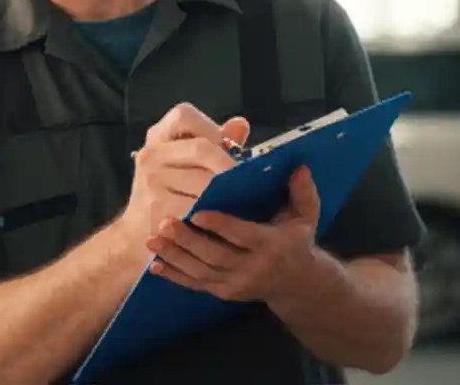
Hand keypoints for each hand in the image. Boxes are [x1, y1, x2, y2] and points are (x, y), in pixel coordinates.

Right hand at [116, 103, 249, 252]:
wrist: (135, 233)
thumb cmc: (167, 192)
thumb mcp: (184, 162)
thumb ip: (215, 142)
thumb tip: (240, 124)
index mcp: (158, 137)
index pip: (184, 116)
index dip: (211, 128)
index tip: (226, 146)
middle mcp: (151, 154)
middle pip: (201, 148)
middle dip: (228, 164)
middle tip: (248, 179)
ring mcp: (151, 181)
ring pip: (203, 181)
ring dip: (227, 191)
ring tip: (242, 198)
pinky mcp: (157, 208)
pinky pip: (197, 207)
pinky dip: (215, 211)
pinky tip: (224, 216)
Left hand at [146, 165, 321, 303]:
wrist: (296, 283)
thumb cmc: (297, 239)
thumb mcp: (306, 215)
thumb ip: (303, 191)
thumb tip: (299, 166)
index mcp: (271, 245)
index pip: (242, 236)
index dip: (220, 226)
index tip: (196, 212)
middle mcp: (253, 268)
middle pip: (216, 256)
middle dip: (189, 241)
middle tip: (164, 223)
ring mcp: (236, 284)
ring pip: (202, 272)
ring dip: (175, 257)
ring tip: (153, 240)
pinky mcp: (224, 293)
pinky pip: (197, 285)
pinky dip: (175, 276)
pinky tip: (155, 265)